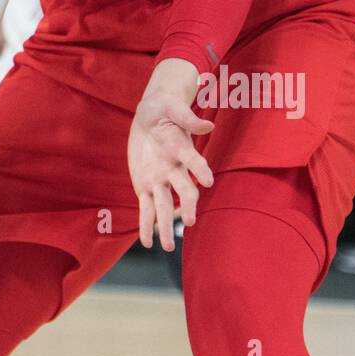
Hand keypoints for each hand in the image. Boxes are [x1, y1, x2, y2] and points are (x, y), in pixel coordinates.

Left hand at [129, 59, 214, 250]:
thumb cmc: (166, 108)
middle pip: (184, 190)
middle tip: (189, 221)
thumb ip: (188, 118)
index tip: (208, 181)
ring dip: (166, 225)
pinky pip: (146, 208)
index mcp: (182, 149)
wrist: (151, 115)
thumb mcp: (173, 107)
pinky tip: (147, 243)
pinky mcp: (145, 185)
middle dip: (186, 205)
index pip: (194, 161)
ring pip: (164, 206)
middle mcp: (175, 169)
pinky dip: (146, 225)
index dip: (200, 170)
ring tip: (168, 247)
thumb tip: (208, 125)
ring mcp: (160, 179)